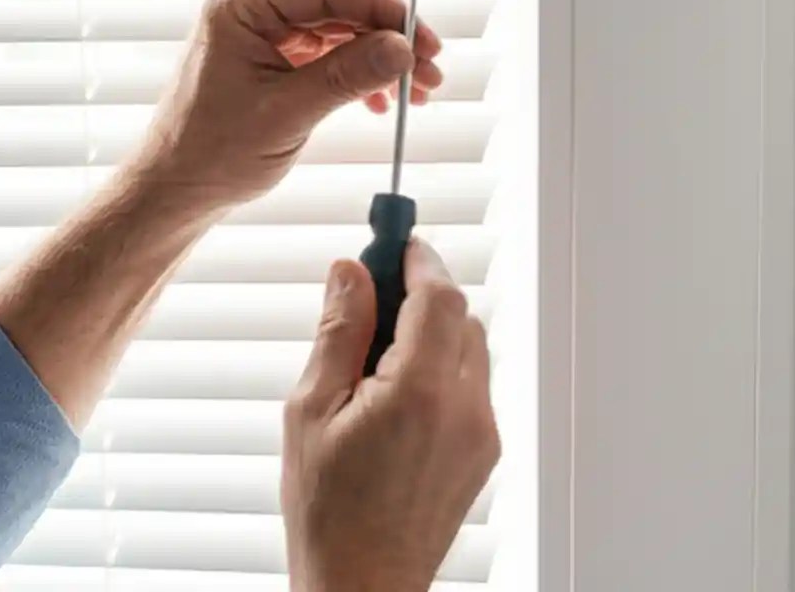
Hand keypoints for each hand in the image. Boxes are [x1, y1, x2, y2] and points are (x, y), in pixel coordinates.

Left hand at [131, 0, 444, 207]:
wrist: (177, 189)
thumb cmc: (210, 153)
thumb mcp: (287, 114)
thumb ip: (346, 77)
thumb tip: (400, 50)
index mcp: (240, 7)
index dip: (382, 10)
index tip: (421, 38)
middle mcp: (249, 11)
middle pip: (338, 7)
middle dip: (387, 39)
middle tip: (429, 68)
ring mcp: (260, 35)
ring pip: (337, 32)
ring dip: (378, 60)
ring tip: (415, 91)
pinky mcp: (269, 60)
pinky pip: (324, 55)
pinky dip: (355, 75)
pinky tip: (380, 101)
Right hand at [281, 240, 499, 591]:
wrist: (363, 584)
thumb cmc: (328, 512)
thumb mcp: (310, 410)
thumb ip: (338, 333)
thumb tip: (349, 272)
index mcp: (418, 393)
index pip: (438, 296)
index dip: (416, 258)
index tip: (393, 238)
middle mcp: (464, 409)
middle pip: (460, 317)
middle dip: (421, 293)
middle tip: (372, 294)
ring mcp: (482, 433)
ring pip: (470, 350)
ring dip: (432, 332)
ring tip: (375, 356)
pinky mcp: (484, 453)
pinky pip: (471, 386)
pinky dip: (442, 369)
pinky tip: (395, 394)